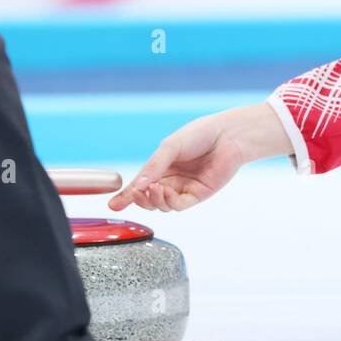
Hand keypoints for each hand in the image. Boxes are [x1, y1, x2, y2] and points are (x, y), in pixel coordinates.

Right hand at [108, 103, 293, 211]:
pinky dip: (169, 202)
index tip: (112, 205)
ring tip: (155, 189)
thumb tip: (139, 185)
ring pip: (162, 205)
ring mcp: (184, 188)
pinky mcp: (198, 194)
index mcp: (162, 167)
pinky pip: (179, 205)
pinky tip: (166, 192)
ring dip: (154, 200)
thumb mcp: (171, 147)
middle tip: (137, 193)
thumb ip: (155, 166)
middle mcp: (172, 179)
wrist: (228, 135)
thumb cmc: (200, 135)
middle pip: (149, 198)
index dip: (126, 196)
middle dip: (140, 199)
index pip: (141, 184)